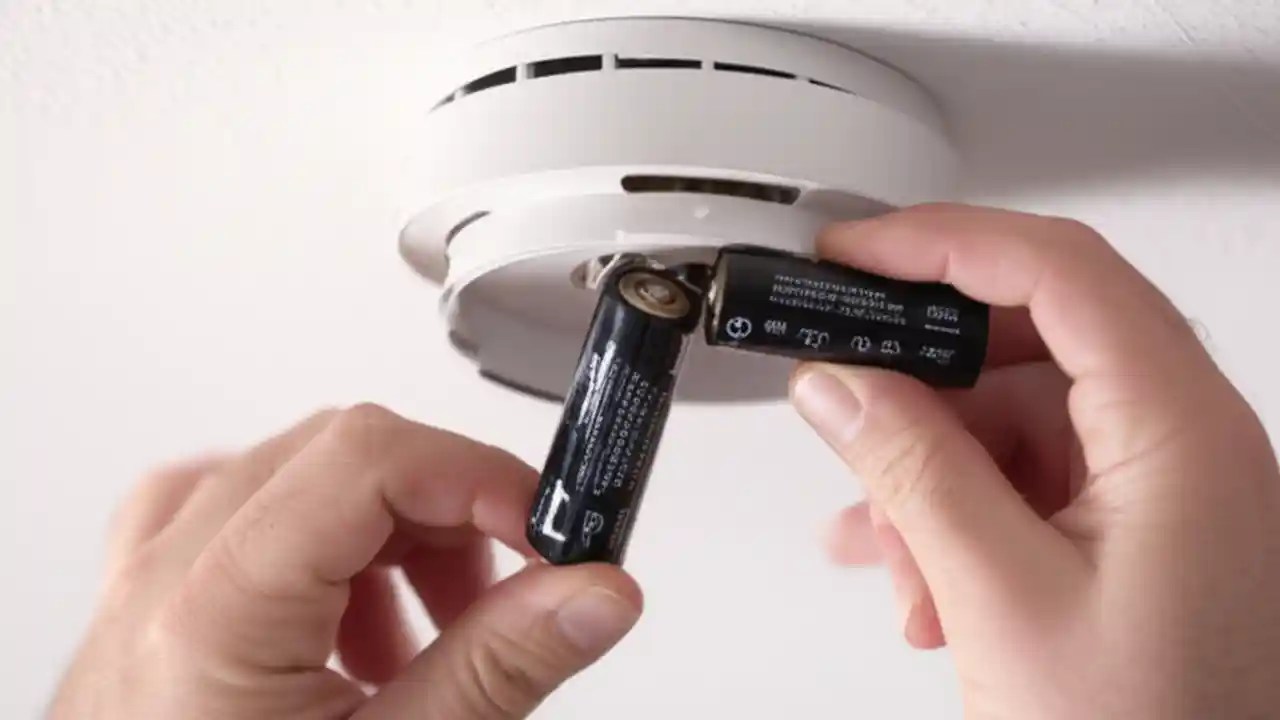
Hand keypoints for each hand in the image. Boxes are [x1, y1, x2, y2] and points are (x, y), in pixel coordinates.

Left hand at [49, 405, 641, 718]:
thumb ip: (499, 669)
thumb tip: (595, 591)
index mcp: (216, 611)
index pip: (369, 458)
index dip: (479, 477)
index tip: (549, 531)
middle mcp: (164, 579)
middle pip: (341, 458)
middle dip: (449, 514)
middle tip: (513, 589)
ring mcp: (144, 587)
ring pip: (297, 480)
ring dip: (392, 538)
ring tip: (431, 639)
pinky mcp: (148, 607)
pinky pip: (242, 519)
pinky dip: (324, 550)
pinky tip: (354, 624)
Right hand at [791, 204, 1279, 718]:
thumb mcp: (1003, 601)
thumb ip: (913, 474)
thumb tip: (840, 382)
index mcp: (1181, 434)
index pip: (1059, 274)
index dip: (944, 244)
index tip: (854, 254)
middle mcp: (1181, 442)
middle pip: (1028, 341)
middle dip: (922, 379)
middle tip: (840, 381)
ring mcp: (1156, 487)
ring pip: (1012, 417)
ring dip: (929, 470)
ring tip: (890, 544)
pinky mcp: (1128, 528)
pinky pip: (1020, 477)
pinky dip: (954, 511)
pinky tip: (920, 579)